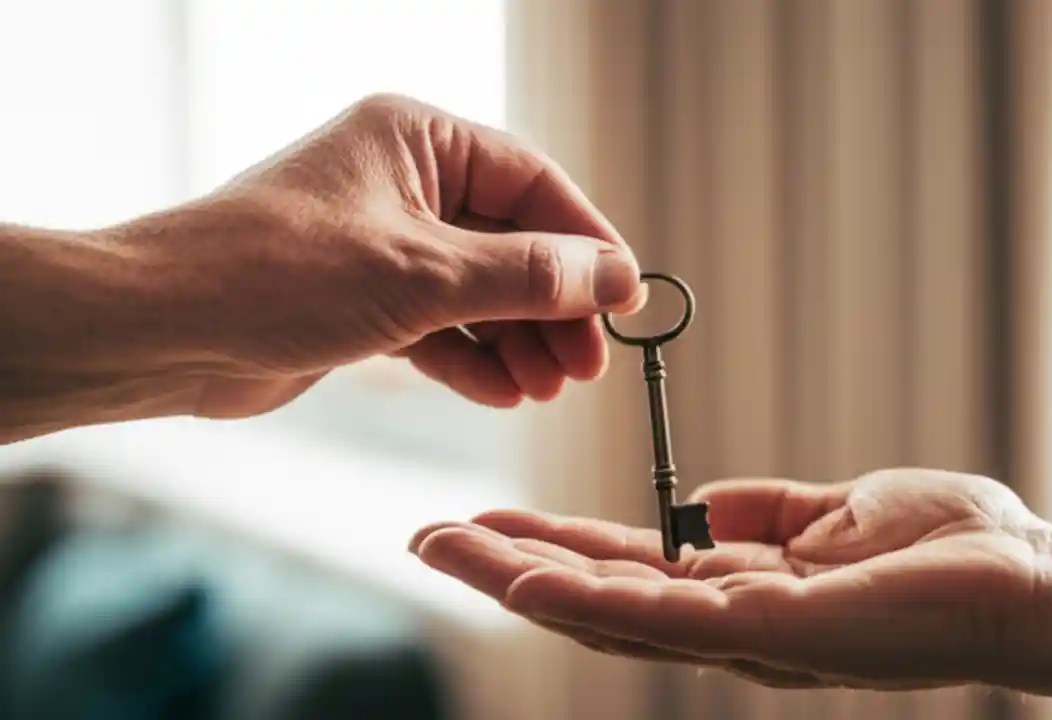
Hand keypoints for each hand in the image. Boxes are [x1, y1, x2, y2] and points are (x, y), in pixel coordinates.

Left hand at [106, 94, 642, 418]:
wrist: (162, 330)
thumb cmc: (276, 274)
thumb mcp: (423, 275)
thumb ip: (527, 276)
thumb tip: (613, 276)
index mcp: (416, 140)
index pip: (532, 183)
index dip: (586, 242)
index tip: (626, 298)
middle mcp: (403, 183)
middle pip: (511, 241)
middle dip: (552, 305)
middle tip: (587, 362)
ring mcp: (382, 243)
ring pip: (478, 289)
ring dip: (517, 340)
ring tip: (548, 387)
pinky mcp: (362, 298)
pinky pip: (440, 324)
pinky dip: (472, 358)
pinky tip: (504, 391)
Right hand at [411, 469, 1051, 689]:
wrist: (1036, 579)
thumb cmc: (949, 547)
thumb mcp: (833, 512)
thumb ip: (760, 514)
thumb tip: (695, 508)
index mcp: (739, 589)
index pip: (621, 569)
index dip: (546, 550)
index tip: (477, 523)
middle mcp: (730, 623)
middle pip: (597, 597)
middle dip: (507, 570)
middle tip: (423, 538)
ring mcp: (753, 635)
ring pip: (615, 614)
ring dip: (526, 584)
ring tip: (450, 553)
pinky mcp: (786, 630)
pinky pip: (675, 615)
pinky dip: (595, 603)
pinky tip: (535, 584)